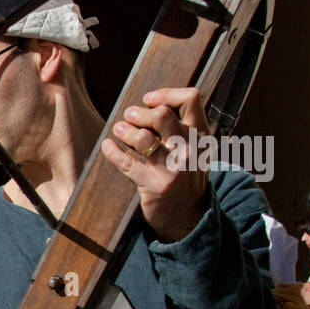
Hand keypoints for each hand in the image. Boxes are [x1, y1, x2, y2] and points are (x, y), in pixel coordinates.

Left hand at [100, 87, 209, 242]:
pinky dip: (112, 151)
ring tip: (119, 129)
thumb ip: (182, 127)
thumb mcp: (195, 149)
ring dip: (125, 130)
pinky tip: (107, 146)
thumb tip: (151, 103)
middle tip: (129, 115)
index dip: (166, 93)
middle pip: (162, 115)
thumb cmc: (186, 176)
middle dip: (140, 112)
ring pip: (142, 138)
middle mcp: (189, 150)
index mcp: (202, 136)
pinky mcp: (152, 184)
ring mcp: (171, 168)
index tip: (149, 99)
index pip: (191, 99)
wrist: (187, 215)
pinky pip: (126, 162)